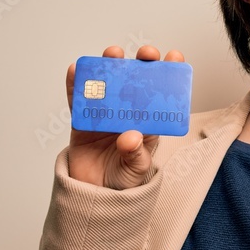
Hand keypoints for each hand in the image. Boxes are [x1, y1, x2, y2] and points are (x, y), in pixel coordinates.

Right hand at [66, 44, 185, 188]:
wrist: (96, 194)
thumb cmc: (123, 180)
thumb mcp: (136, 169)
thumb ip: (136, 154)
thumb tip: (131, 137)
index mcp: (149, 121)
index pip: (162, 94)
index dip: (169, 74)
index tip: (174, 57)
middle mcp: (128, 112)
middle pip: (137, 81)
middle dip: (142, 63)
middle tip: (145, 55)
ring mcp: (105, 113)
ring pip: (108, 83)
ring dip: (110, 65)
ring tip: (112, 55)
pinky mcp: (83, 119)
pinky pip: (79, 100)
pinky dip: (75, 85)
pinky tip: (75, 71)